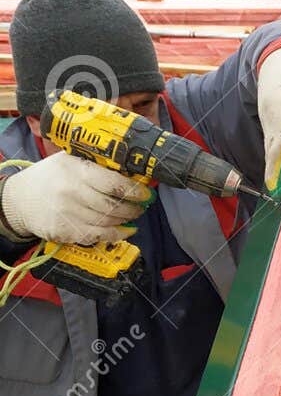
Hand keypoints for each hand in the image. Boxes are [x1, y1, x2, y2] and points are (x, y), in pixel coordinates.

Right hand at [1, 153, 150, 245]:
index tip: (145, 192)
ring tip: (132, 215)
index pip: (112, 182)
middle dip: (133, 208)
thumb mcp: (68, 159)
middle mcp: (71, 192)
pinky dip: (116, 235)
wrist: (19, 199)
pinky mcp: (65, 231)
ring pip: (107, 222)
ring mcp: (68, 214)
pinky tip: (124, 231)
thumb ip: (94, 163)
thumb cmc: (50, 176)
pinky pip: (98, 236)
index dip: (134, 190)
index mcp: (75, 170)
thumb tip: (131, 170)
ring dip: (125, 220)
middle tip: (141, 206)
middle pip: (112, 205)